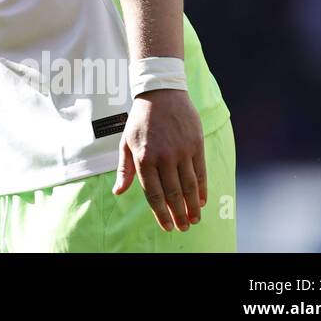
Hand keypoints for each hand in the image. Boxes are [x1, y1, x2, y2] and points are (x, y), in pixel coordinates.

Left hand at [113, 88, 205, 230]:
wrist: (161, 93)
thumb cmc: (140, 120)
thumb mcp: (126, 142)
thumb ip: (124, 169)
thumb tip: (118, 192)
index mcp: (143, 157)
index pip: (153, 193)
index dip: (160, 213)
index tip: (166, 226)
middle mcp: (163, 156)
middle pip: (173, 193)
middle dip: (178, 214)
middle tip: (182, 228)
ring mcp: (181, 151)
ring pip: (189, 186)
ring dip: (192, 206)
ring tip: (194, 220)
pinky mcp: (196, 145)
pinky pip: (201, 172)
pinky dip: (202, 189)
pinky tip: (201, 201)